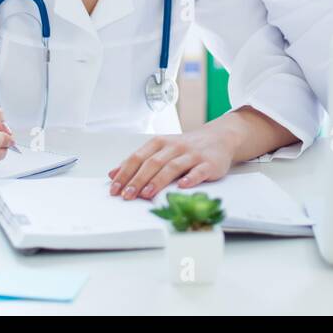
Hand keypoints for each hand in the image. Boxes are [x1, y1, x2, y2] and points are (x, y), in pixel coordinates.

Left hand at [107, 122, 235, 200]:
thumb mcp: (160, 149)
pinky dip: (190, 179)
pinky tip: (182, 187)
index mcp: (160, 142)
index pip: (138, 157)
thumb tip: (113, 174)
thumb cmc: (186, 147)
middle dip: (138, 180)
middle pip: (153, 163)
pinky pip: (198, 171)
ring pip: (172, 167)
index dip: (125, 173)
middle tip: (127, 195)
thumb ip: (138, 161)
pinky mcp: (209, 163)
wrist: (219, 137)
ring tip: (146, 194)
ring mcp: (192, 154)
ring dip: (158, 181)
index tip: (114, 188)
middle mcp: (175, 146)